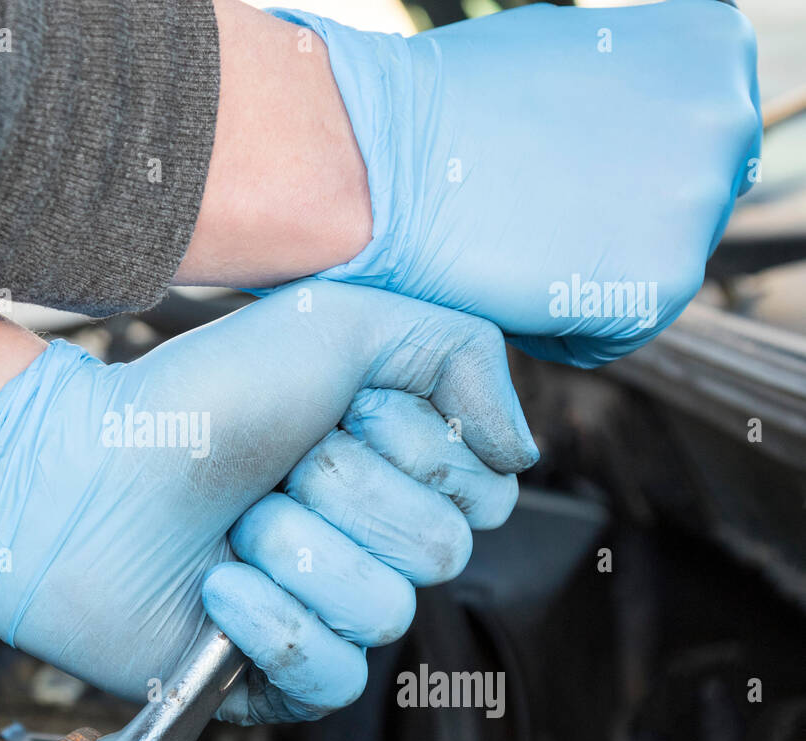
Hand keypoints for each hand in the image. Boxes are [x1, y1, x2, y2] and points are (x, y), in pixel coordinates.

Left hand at [0, 280, 537, 723]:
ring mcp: (324, 607)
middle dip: (345, 493)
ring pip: (388, 612)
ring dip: (298, 553)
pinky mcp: (278, 675)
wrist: (81, 473)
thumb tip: (519, 452)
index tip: (340, 412)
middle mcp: (368, 537)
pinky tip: (216, 587)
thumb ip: (460, 353)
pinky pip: (334, 676)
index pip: (481, 490)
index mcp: (394, 465)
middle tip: (274, 469)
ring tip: (235, 525)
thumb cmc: (198, 399)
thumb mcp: (340, 323)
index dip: (413, 449)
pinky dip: (269, 623)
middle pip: (441, 551)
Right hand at [270, 0, 760, 366]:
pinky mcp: (664, 281)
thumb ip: (620, 91)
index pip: (688, 140)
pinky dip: (561, 325)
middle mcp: (726, 115)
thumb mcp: (556, 56)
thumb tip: (632, 133)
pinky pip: (617, 330)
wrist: (374, 166)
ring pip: (649, 271)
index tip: (551, 168)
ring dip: (582, 273)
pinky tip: (511, 282)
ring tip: (513, 242)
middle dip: (606, 220)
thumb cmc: (438, 109)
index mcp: (709, 49)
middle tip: (526, 210)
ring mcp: (700, 200)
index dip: (609, 167)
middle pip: (678, 206)